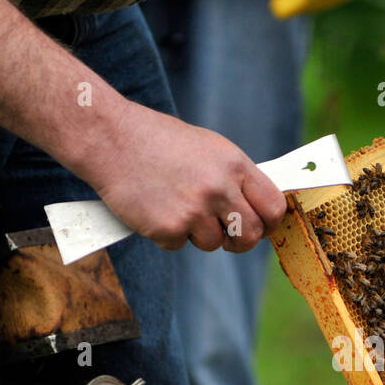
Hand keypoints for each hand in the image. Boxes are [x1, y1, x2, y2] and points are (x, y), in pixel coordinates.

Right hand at [75, 99, 287, 251]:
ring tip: (177, 207)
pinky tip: (155, 209)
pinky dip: (168, 235)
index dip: (271, 223)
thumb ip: (234, 176)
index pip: (273, 206)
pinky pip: (180, 245)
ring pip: (214, 243)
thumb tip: (258, 206)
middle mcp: (219, 188)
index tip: (264, 228)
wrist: (111, 139)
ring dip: (199, 235)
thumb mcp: (208, 148)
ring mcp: (195, 210)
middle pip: (252, 234)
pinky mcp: (169, 228)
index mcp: (234, 165)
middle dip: (241, 241)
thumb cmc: (159, 141)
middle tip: (228, 236)